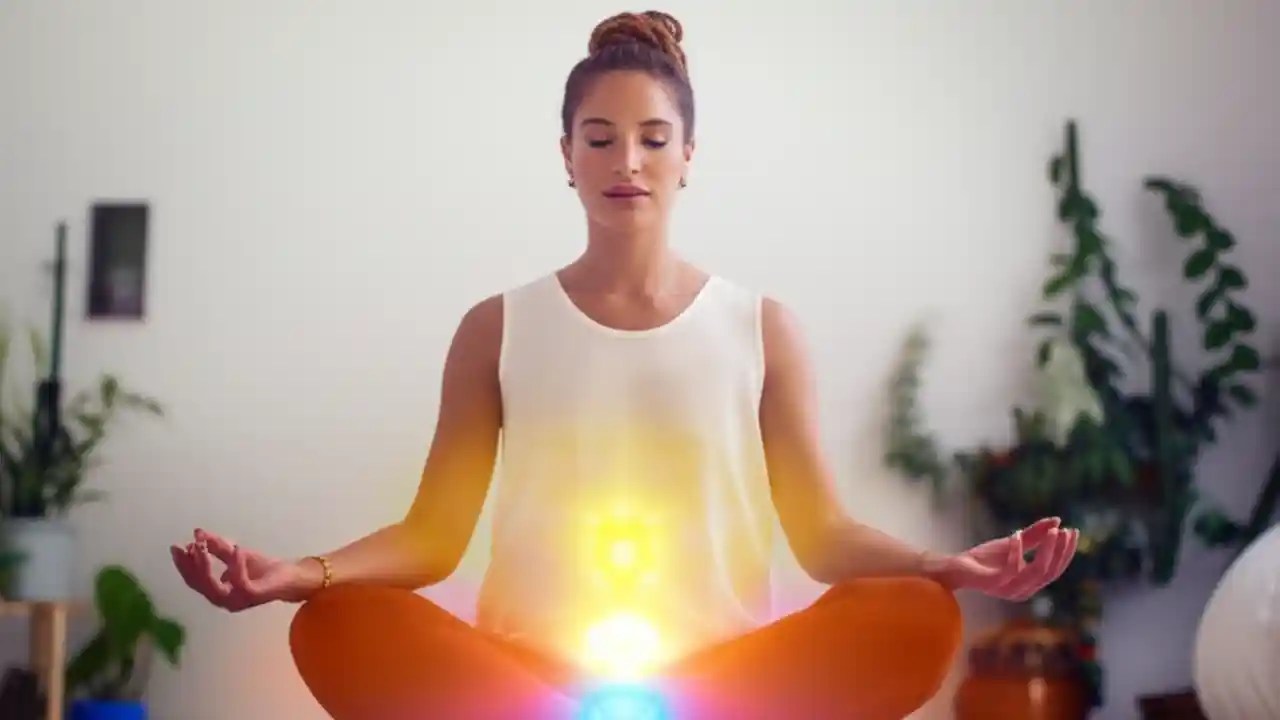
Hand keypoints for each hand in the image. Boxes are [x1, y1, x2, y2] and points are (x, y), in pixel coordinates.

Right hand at [170, 529, 321, 610]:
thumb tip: (197, 533)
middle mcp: (225, 600)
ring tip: (202, 546)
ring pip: (214, 588)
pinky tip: (236, 549)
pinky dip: (236, 566)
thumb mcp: (237, 554)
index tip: (176, 546)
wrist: (292, 576)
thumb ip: (218, 547)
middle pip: (200, 585)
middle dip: (190, 565)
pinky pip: (240, 583)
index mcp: (219, 592)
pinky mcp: (254, 596)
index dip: (184, 564)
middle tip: (187, 546)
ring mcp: (239, 601)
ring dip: (206, 566)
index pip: (195, 580)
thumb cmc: (265, 569)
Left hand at [923, 517, 1077, 600]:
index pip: (1054, 570)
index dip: (1065, 552)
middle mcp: (1023, 590)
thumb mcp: (1013, 543)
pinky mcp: (993, 584)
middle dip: (1059, 550)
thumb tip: (1057, 520)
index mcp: (1030, 584)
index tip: (1072, 531)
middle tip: (1063, 530)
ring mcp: (1008, 589)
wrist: (955, 567)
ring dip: (1046, 550)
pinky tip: (1016, 534)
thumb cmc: (984, 559)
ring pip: (1036, 572)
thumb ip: (1034, 535)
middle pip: (1049, 572)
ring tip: (1050, 530)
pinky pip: (1012, 569)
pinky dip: (1017, 551)